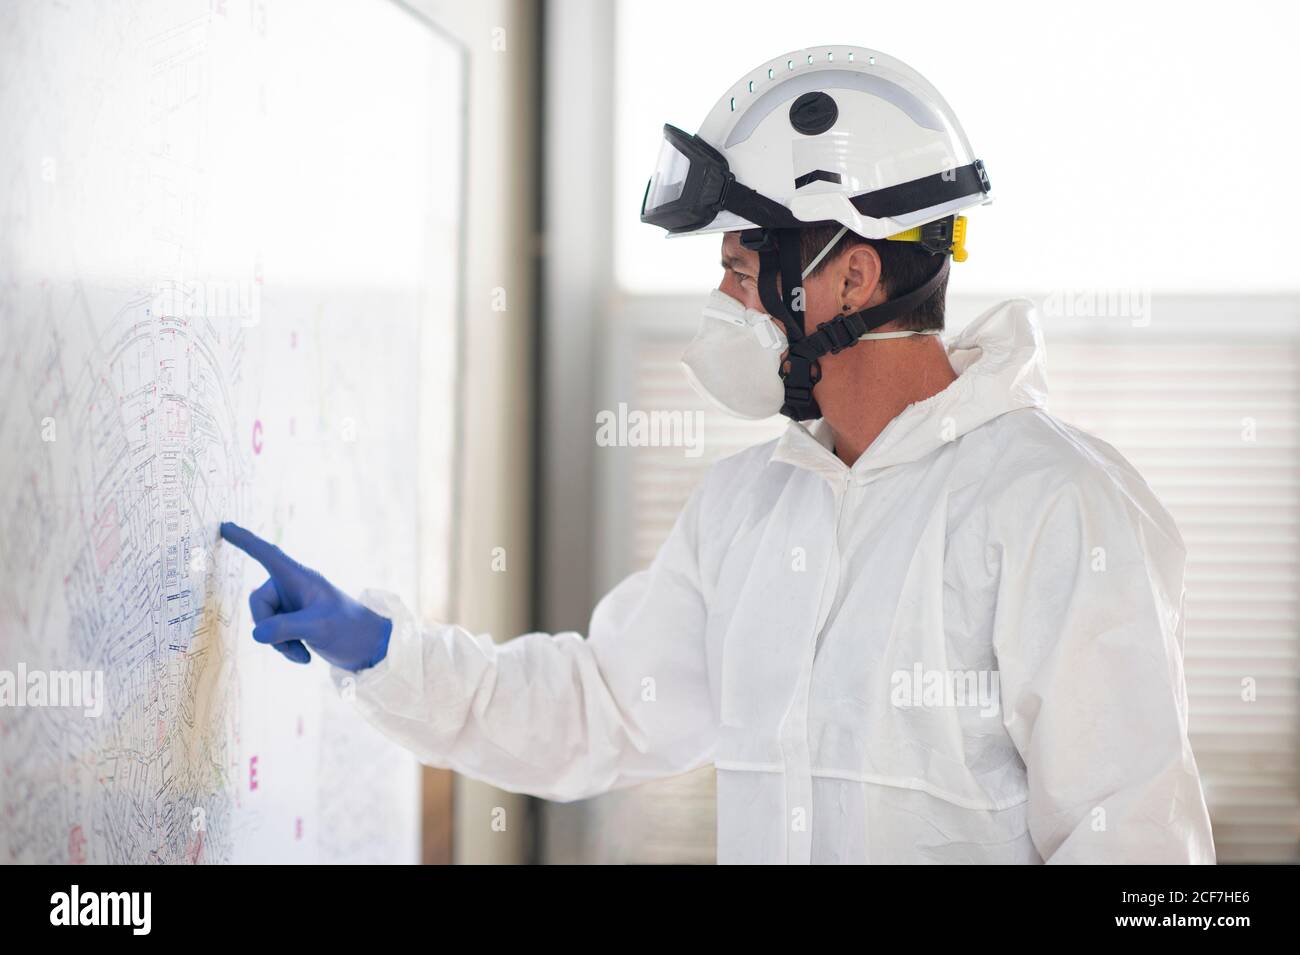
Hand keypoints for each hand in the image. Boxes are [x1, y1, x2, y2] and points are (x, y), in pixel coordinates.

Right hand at [219, 522, 392, 671]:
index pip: (267, 555)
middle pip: (258, 602)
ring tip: (302, 652)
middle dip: (268, 628)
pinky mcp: (294, 622)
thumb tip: (256, 634)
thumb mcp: (319, 627)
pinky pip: (272, 634)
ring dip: (279, 642)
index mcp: (300, 578)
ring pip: (263, 622)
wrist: (369, 648)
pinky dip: (284, 647)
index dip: (245, 540)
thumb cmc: (351, 629)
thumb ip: (285, 629)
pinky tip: (304, 656)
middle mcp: (293, 588)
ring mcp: (292, 605)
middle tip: (292, 644)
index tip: (225, 526)